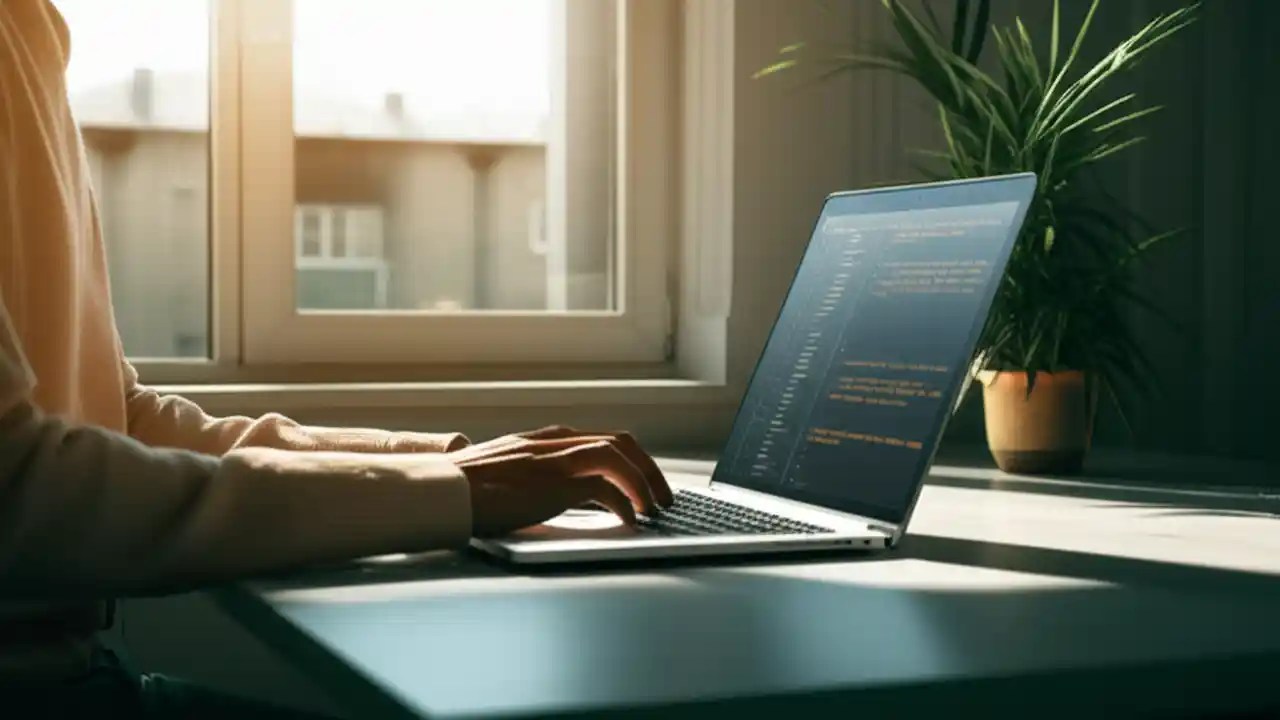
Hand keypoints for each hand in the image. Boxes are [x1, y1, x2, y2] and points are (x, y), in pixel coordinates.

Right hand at [448, 426, 672, 536]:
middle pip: (620, 442)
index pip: (602, 439)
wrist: (438, 492)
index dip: (632, 460)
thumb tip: (562, 496)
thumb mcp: (505, 473)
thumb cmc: (463, 491)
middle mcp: (553, 442)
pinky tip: (630, 520)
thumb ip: (534, 475)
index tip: (645, 482)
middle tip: (663, 497)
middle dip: (648, 469)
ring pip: (618, 457)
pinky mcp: (553, 483)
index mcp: (544, 439)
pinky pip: (604, 487)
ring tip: (655, 509)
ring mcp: (554, 459)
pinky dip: (624, 502)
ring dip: (644, 483)